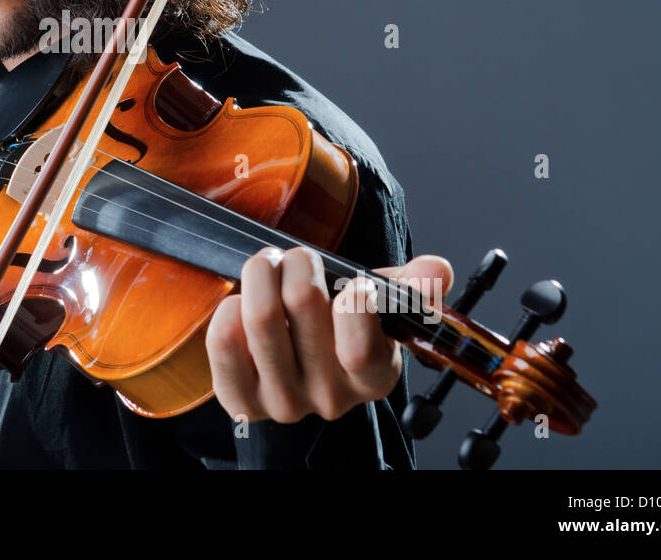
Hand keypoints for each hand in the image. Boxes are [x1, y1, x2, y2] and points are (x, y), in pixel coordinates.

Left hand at [205, 247, 453, 423]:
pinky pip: (225, 344)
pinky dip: (229, 309)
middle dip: (300, 264)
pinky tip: (240, 301)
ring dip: (261, 273)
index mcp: (374, 376)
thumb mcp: (382, 305)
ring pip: (261, 318)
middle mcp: (329, 398)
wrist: (301, 359)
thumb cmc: (342, 325)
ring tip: (267, 265)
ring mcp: (283, 402)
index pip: (362, 349)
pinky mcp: (241, 401)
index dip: (355, 304)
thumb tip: (435, 270)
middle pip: (303, 306)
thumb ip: (411, 286)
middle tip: (298, 257)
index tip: (353, 280)